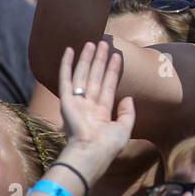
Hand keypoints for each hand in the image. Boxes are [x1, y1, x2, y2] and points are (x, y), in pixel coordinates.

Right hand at [57, 42, 135, 180]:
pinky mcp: (66, 101)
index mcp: (101, 112)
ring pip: (83, 74)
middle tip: (103, 43)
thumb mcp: (124, 128)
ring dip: (87, 58)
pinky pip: (65, 79)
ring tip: (92, 42)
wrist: (91, 152)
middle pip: (95, 76)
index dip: (113, 70)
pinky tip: (69, 51)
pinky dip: (66, 64)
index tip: (117, 55)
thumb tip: (129, 98)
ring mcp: (77, 102)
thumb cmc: (107, 146)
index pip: (108, 85)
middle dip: (99, 60)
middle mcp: (88, 105)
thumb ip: (127, 112)